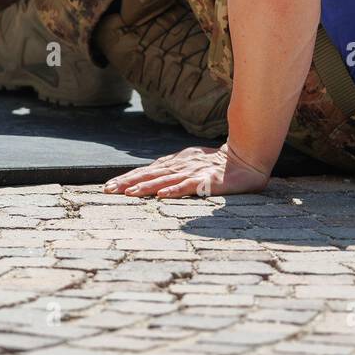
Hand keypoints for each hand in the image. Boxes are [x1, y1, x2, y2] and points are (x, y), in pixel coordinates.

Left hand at [104, 142, 270, 198]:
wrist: (247, 159)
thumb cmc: (218, 165)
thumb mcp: (192, 165)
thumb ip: (175, 172)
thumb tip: (155, 182)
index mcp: (176, 163)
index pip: (147, 170)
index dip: (128, 178)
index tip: (108, 187)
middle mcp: (181, 166)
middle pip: (150, 174)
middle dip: (128, 182)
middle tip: (107, 191)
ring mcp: (194, 172)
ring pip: (165, 180)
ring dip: (146, 186)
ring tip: (128, 193)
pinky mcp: (208, 180)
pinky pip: (189, 186)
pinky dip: (175, 190)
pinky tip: (162, 195)